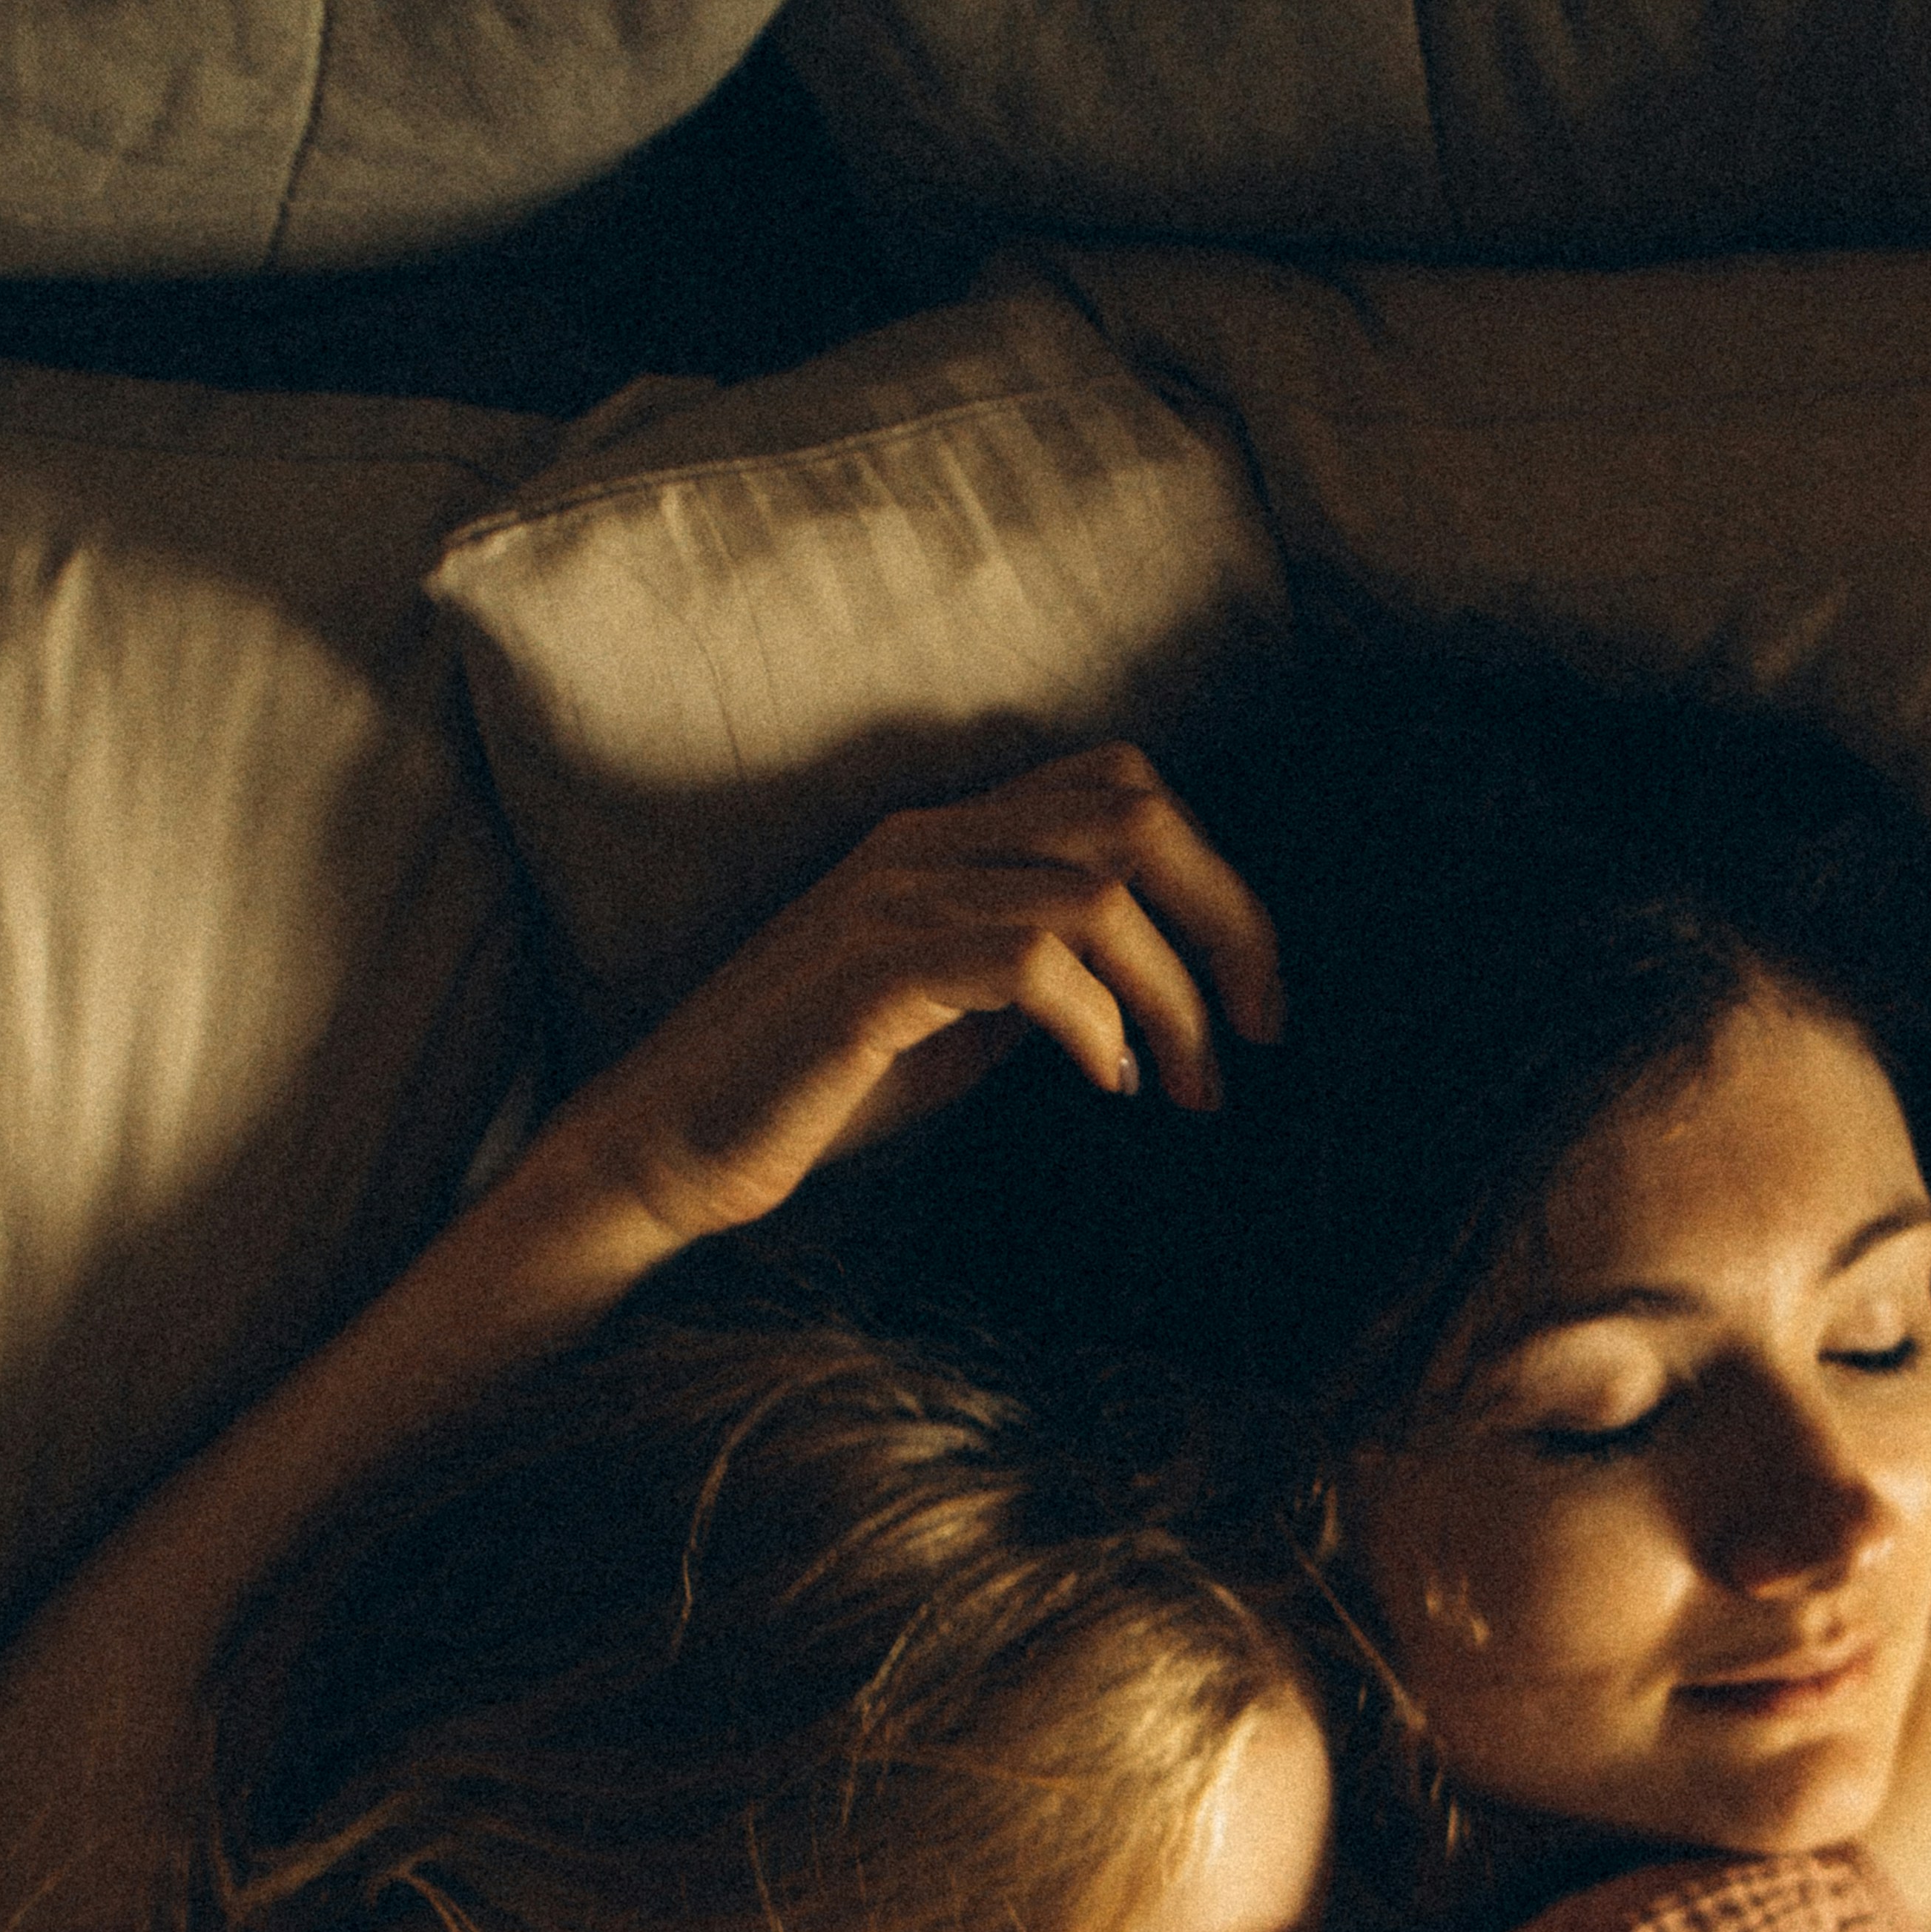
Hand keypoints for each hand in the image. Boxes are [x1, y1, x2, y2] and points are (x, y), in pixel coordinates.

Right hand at [549, 741, 1285, 1258]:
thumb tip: (1136, 990)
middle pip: (1136, 813)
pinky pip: (1031, 962)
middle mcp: (924, 842)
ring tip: (1190, 1086)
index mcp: (945, 838)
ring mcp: (895, 900)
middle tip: (1260, 1030)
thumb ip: (1031, 982)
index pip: (1120, 787)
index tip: (1248, 996)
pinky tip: (1108, 1084)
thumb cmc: (808, 1094)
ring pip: (1099, 891)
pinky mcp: (873, 975)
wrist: (669, 1144)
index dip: (1215, 877)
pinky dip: (1098, 1024)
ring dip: (1174, 997)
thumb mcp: (950, 1024)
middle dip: (1230, 920)